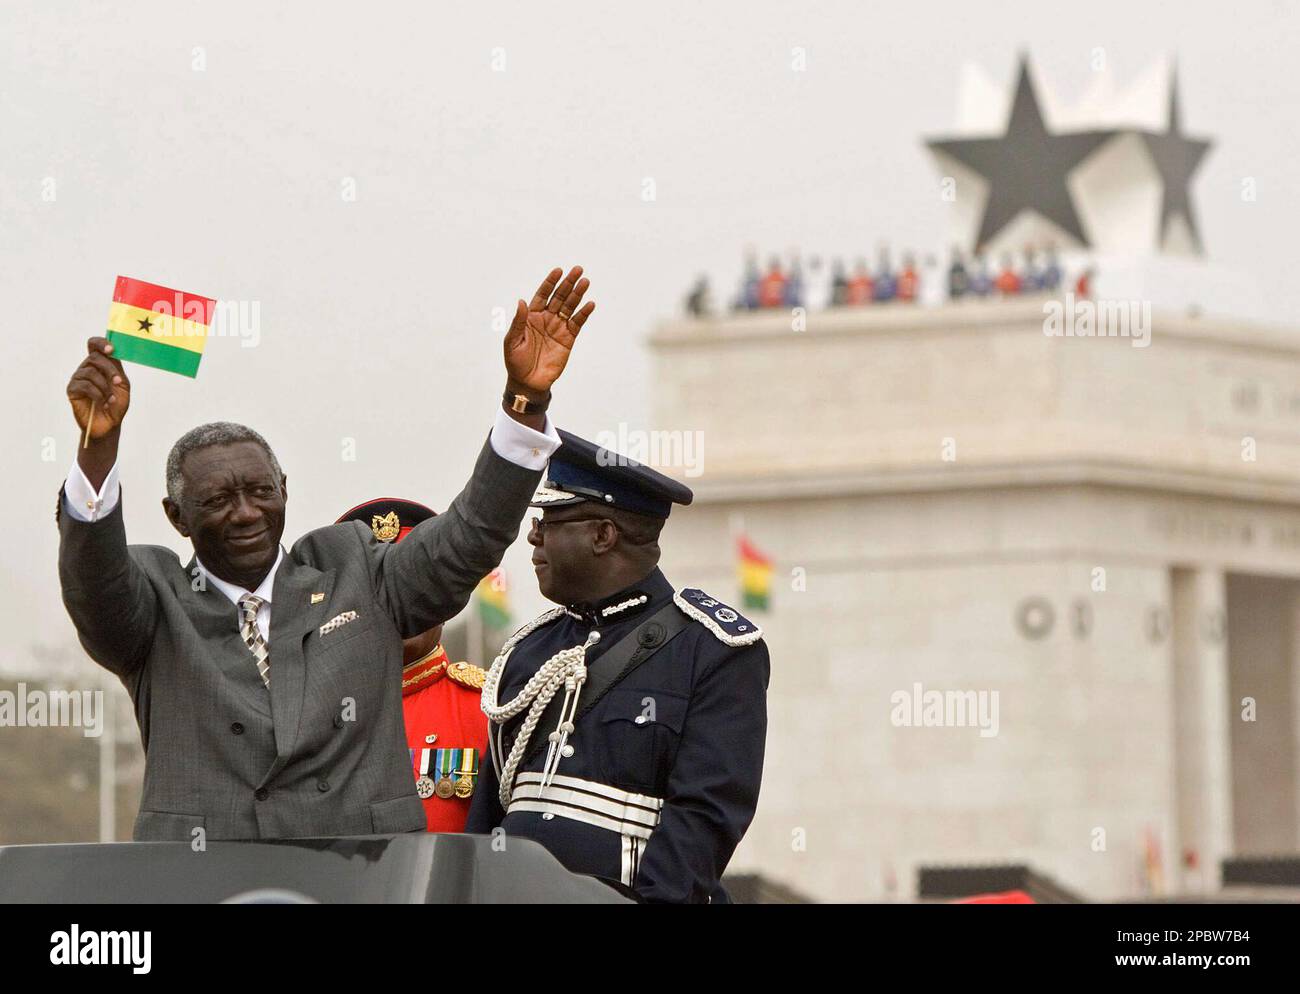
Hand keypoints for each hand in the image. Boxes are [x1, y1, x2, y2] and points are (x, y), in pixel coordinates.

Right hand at [68, 337, 129, 439]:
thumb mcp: (122, 384)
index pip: (93, 345)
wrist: (109, 424)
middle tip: (118, 382)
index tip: (111, 349)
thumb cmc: (116, 404)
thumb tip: (112, 352)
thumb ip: (117, 368)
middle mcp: (86, 368)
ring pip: (90, 372)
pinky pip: (85, 385)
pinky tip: (103, 403)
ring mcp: (78, 378)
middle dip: (109, 370)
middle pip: (94, 357)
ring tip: (111, 399)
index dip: (100, 343)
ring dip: (105, 386)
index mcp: (99, 364)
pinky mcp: (72, 390)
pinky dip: (98, 395)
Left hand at [503, 266, 595, 397]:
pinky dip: (584, 314)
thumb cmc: (515, 362)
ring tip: (586, 282)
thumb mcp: (512, 341)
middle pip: (559, 297)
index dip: (550, 283)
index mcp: (531, 316)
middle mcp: (546, 318)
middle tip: (578, 270)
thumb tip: (521, 301)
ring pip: (570, 307)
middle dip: (568, 283)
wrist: (528, 382)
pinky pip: (577, 323)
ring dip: (578, 294)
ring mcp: (558, 328)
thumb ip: (518, 322)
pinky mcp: (568, 339)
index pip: (542, 294)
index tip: (558, 271)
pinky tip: (590, 304)